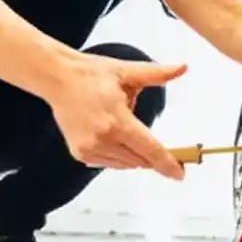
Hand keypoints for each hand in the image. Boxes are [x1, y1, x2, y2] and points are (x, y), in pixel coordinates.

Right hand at [44, 53, 187, 179]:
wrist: (58, 79)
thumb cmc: (91, 75)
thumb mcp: (127, 71)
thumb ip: (157, 74)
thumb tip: (182, 68)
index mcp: (116, 120)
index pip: (149, 148)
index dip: (167, 163)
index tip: (180, 174)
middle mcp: (102, 139)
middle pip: (140, 160)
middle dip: (154, 155)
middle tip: (162, 145)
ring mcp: (89, 149)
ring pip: (127, 164)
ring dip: (135, 154)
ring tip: (122, 125)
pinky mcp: (81, 154)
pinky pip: (111, 163)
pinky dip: (119, 155)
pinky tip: (112, 134)